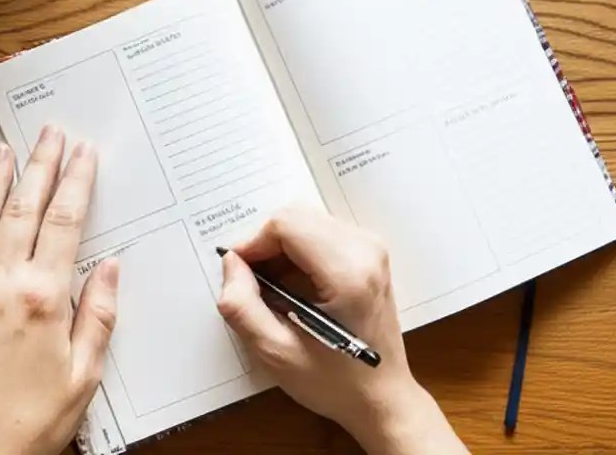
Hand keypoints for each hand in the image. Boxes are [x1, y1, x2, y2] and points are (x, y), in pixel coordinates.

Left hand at [0, 128, 118, 454]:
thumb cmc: (34, 420)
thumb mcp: (85, 373)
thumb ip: (97, 314)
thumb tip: (106, 265)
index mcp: (43, 298)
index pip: (63, 222)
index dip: (75, 181)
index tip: (83, 153)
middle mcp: (0, 286)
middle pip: (22, 209)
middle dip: (38, 166)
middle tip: (49, 133)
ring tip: (3, 148)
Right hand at [217, 208, 466, 454]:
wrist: (383, 397)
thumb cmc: (336, 383)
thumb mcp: (276, 353)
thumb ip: (242, 306)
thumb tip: (232, 263)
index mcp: (348, 273)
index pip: (286, 225)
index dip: (253, 245)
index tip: (240, 276)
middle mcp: (366, 250)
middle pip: (295, 217)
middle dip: (265, 247)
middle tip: (254, 286)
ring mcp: (372, 249)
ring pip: (305, 222)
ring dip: (280, 250)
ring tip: (275, 291)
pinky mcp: (370, 254)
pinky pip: (320, 233)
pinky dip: (297, 253)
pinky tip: (294, 287)